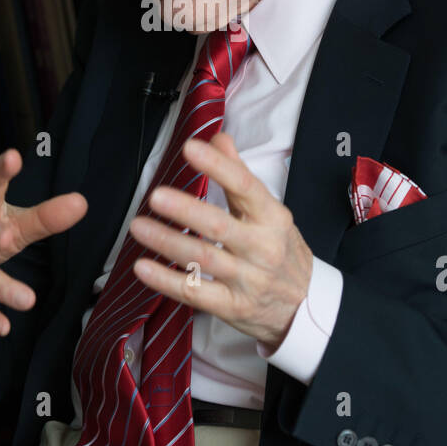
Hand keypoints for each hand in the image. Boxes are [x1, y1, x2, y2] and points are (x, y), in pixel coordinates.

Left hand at [128, 132, 312, 349]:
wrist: (307, 306)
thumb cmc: (282, 251)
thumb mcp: (271, 212)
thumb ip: (240, 175)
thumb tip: (218, 138)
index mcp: (272, 217)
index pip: (244, 186)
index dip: (217, 167)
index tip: (190, 148)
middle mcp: (262, 247)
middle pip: (220, 225)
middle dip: (186, 210)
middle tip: (155, 195)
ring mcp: (247, 279)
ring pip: (203, 258)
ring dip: (167, 242)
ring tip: (139, 226)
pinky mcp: (232, 306)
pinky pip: (195, 293)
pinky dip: (166, 281)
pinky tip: (143, 268)